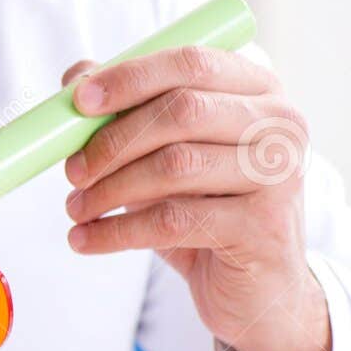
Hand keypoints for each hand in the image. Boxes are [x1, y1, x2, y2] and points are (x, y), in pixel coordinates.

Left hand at [60, 45, 329, 350]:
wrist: (258, 288)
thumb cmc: (208, 207)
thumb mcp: (170, 151)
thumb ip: (130, 107)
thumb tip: (76, 73)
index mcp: (258, 89)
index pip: (191, 61)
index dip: (129, 77)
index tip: (78, 100)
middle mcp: (280, 124)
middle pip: (181, 111)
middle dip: (113, 139)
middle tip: (71, 169)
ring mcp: (277, 175)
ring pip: (174, 165)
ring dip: (109, 189)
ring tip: (75, 208)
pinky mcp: (262, 227)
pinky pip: (173, 221)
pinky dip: (117, 231)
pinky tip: (87, 239)